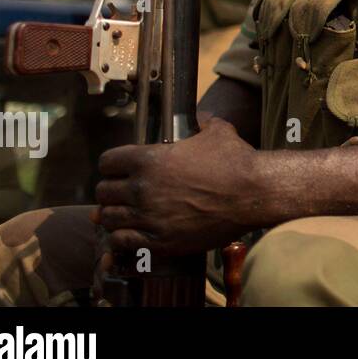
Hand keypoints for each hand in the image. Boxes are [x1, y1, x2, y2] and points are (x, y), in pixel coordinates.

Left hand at [93, 116, 260, 257]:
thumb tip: (200, 116)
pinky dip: (121, 238)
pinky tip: (129, 233)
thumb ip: (202, 122)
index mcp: (149, 159)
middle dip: (110, 192)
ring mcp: (150, 216)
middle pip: (104, 192)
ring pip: (108, 218)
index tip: (117, 169)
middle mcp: (142, 188)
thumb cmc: (236, 160)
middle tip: (119, 194)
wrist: (253, 193)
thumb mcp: (217, 131)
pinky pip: (122, 241)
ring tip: (121, 215)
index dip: (112, 165)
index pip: (108, 162)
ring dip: (113, 216)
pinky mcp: (161, 240)